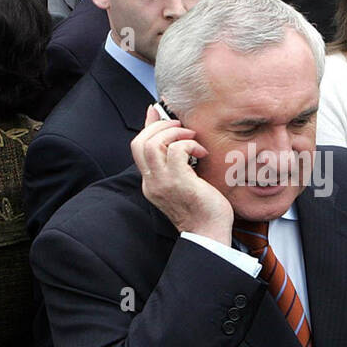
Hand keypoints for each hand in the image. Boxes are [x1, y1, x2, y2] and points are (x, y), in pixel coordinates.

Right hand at [130, 105, 233, 244]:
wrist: (209, 234)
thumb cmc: (202, 208)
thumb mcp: (184, 180)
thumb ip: (176, 159)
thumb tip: (176, 138)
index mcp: (151, 182)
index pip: (138, 147)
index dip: (148, 125)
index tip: (158, 111)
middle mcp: (152, 182)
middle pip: (139, 142)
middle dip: (159, 126)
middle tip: (180, 127)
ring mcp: (163, 183)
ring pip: (152, 144)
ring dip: (173, 133)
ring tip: (191, 137)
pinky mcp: (178, 182)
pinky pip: (176, 151)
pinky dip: (189, 145)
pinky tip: (201, 153)